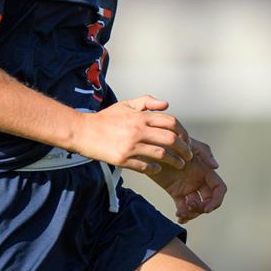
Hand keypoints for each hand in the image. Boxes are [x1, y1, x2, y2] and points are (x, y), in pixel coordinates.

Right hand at [74, 95, 192, 173]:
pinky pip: (145, 166)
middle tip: (188, 155)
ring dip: (174, 161)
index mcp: (140, 116)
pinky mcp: (122, 159)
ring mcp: (130, 146)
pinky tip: (158, 169)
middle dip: (184, 149)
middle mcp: (137, 130)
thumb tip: (166, 104)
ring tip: (179, 164)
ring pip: (161, 155)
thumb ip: (146, 102)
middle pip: (170, 139)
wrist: (82, 131)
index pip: (171, 122)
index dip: (183, 132)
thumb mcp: (125, 105)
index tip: (187, 140)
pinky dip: (155, 168)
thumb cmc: (105, 119)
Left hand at [149, 137, 226, 221]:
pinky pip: (183, 207)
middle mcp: (198, 180)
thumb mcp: (189, 143)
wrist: (150, 146)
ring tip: (182, 212)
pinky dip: (183, 214)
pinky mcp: (175, 192)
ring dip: (192, 213)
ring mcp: (187, 187)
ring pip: (196, 206)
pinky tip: (179, 215)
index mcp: (205, 171)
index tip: (206, 209)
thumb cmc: (170, 141)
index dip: (216, 201)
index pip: (219, 189)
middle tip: (190, 208)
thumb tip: (216, 166)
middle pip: (209, 201)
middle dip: (202, 208)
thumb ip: (204, 152)